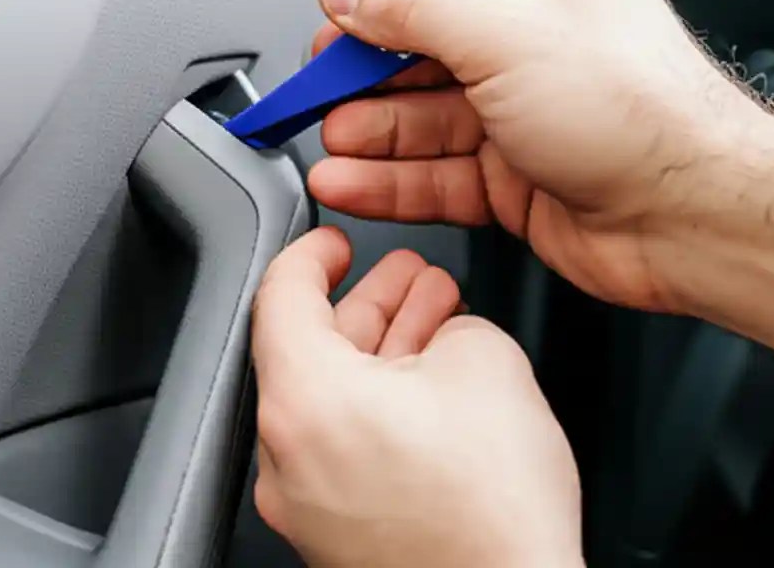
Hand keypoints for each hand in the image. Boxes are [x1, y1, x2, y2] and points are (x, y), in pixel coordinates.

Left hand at [252, 227, 582, 567]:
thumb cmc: (493, 520)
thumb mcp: (488, 365)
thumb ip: (450, 321)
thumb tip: (441, 330)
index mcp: (304, 398)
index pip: (280, 294)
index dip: (312, 253)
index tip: (333, 242)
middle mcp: (286, 453)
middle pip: (311, 348)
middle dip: (368, 302)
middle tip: (408, 276)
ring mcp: (304, 499)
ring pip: (332, 397)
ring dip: (380, 352)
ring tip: (431, 321)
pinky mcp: (332, 531)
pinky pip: (343, 446)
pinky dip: (379, 407)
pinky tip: (431, 389)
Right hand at [307, 0, 765, 314]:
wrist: (696, 219)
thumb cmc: (640, 116)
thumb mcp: (504, 35)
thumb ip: (412, 8)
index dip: (374, 3)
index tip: (328, 30)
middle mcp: (535, 40)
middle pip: (421, 52)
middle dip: (365, 79)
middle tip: (314, 97)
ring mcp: (524, 112)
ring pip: (424, 119)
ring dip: (370, 135)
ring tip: (326, 147)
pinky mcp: (516, 177)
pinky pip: (438, 173)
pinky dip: (391, 181)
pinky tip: (349, 184)